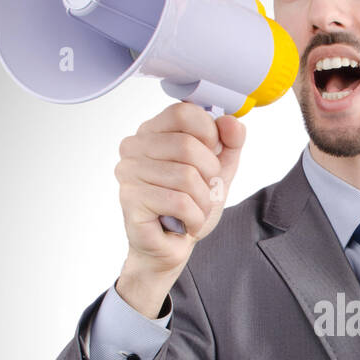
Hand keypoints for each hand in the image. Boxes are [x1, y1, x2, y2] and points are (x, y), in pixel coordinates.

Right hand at [112, 102, 246, 315]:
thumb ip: (230, 143)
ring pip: (186, 177)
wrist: (170, 247)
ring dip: (202, 202)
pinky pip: (179, 203)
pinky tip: (184, 223)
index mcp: (152, 131)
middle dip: (208, 176)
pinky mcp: (130, 199)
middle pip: (188, 146)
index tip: (211, 155)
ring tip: (193, 211)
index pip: (184, 112)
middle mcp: (133, 147)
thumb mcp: (218, 171)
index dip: (209, 134)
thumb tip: (231, 122)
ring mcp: (128, 172)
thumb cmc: (188, 206)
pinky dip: (193, 218)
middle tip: (201, 192)